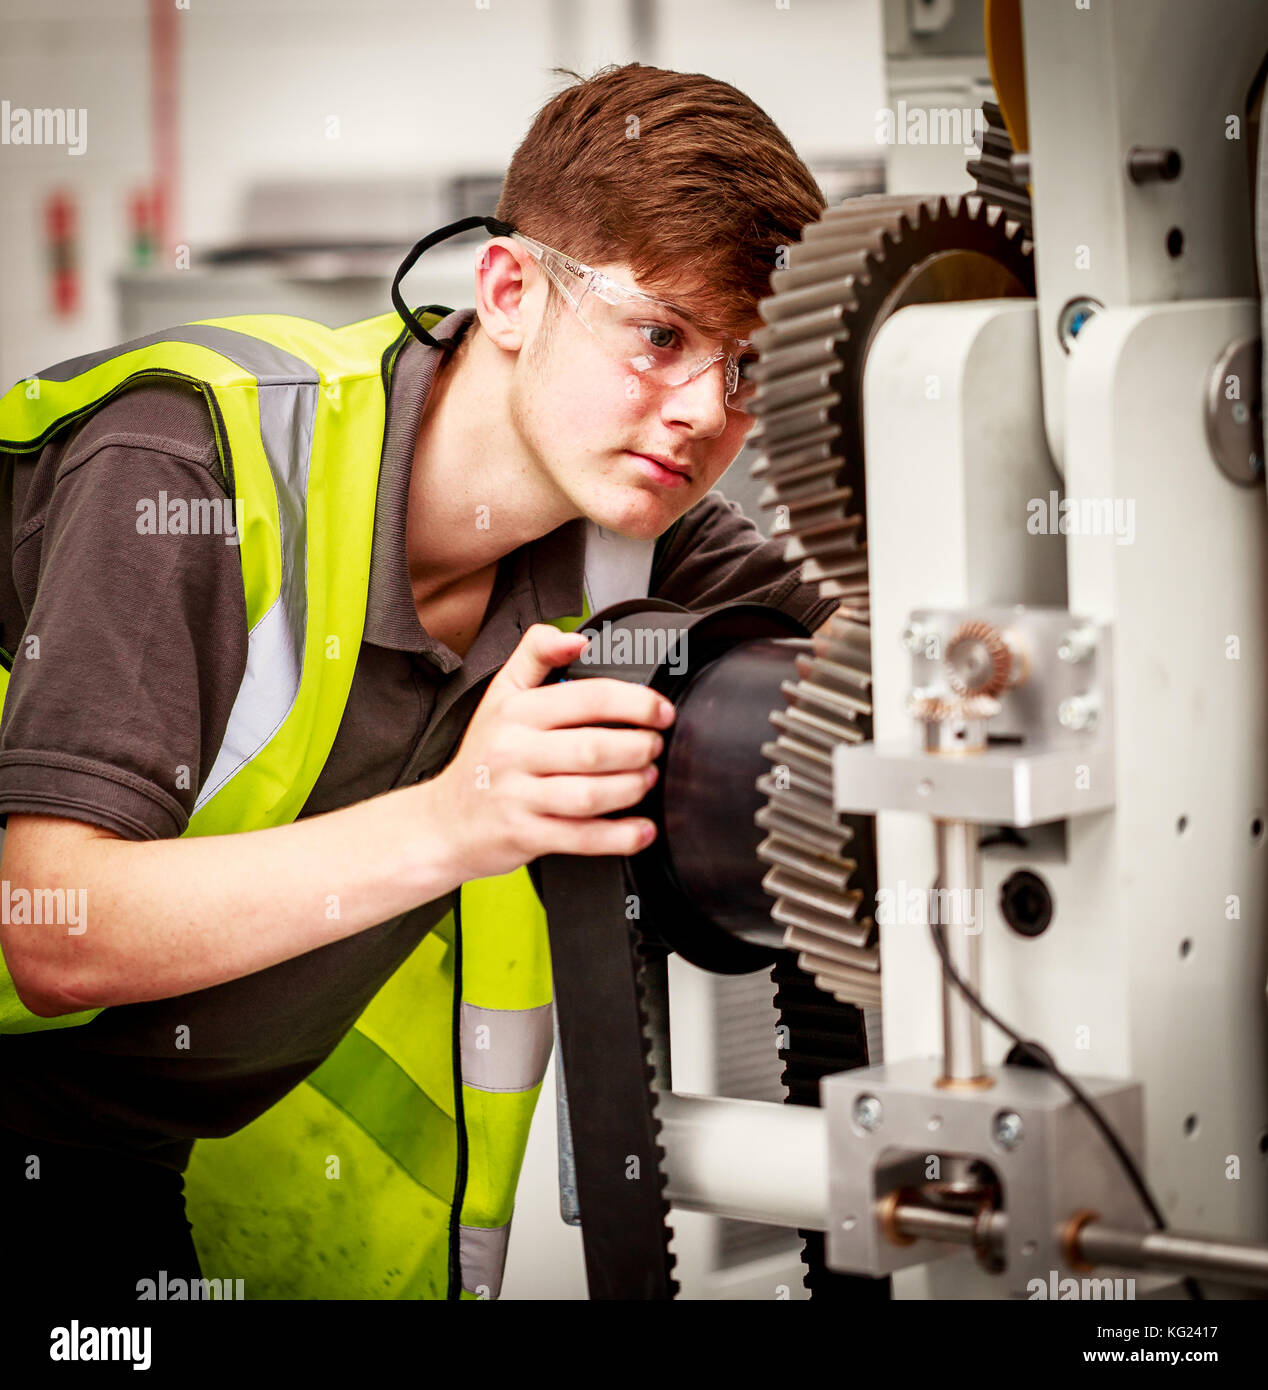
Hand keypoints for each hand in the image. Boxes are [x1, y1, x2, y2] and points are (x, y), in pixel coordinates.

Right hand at [429, 623, 674, 882]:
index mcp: (517, 712)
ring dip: (632, 788)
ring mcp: (518, 797)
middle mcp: (514, 752)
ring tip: (647, 779)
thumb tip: (576, 637)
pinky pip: (581, 838)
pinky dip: (620, 836)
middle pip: (593, 748)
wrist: (445, 823)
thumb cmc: (484, 757)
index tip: (661, 711)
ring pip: (590, 794)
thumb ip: (535, 654)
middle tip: (655, 747)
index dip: (635, 703)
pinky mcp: (525, 836)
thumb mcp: (501, 695)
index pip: (587, 698)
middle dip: (639, 748)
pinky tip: (642, 830)